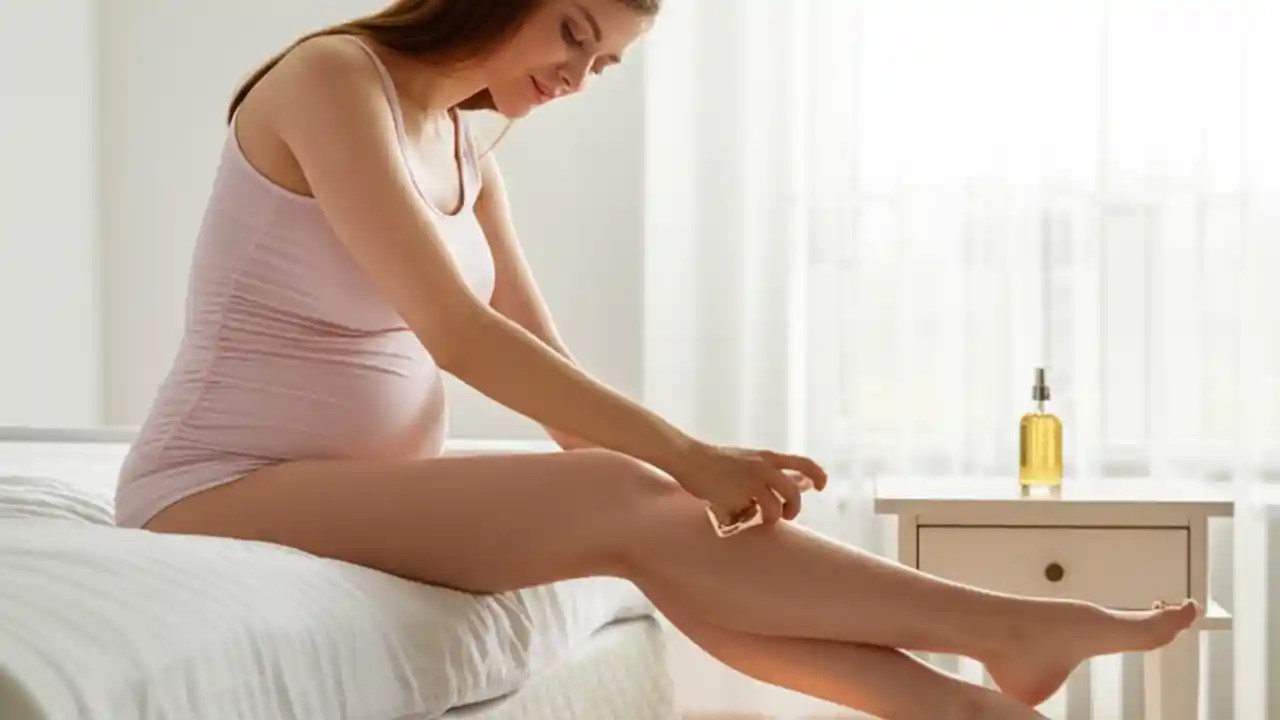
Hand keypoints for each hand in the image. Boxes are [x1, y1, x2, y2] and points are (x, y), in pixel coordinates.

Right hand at [672, 442, 828, 529]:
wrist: (691, 459)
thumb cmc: (717, 462)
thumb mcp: (748, 459)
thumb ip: (768, 471)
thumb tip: (793, 484)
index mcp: (767, 457)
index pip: (803, 463)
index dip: (817, 475)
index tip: (821, 486)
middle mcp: (763, 467)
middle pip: (793, 491)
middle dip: (794, 507)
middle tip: (787, 515)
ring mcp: (752, 481)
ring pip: (777, 506)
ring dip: (775, 516)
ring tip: (766, 520)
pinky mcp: (739, 495)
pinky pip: (756, 514)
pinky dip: (755, 519)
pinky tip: (744, 516)